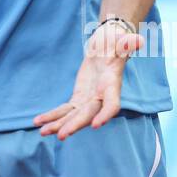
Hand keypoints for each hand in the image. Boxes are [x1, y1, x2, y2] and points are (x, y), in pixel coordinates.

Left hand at [33, 22, 143, 139]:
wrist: (107, 48)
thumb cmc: (116, 44)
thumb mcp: (122, 41)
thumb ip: (128, 43)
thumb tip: (138, 40)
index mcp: (112, 86)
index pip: (112, 105)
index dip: (104, 115)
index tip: (95, 125)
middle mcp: (101, 98)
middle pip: (88, 115)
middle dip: (74, 125)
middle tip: (61, 135)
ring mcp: (89, 100)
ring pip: (73, 117)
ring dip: (58, 125)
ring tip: (43, 132)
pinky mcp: (79, 99)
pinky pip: (65, 110)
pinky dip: (52, 116)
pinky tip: (39, 122)